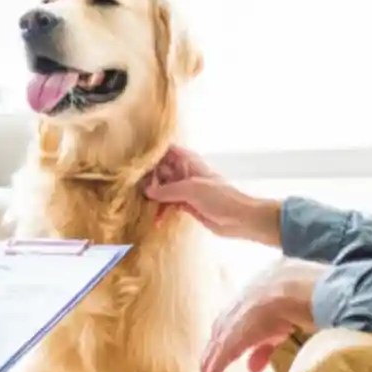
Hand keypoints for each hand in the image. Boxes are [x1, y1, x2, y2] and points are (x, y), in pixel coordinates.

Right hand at [143, 145, 281, 245]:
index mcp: (188, 161)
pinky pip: (169, 204)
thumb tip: (147, 190)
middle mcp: (185, 173)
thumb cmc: (220, 198)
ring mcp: (186, 189)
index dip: (151, 155)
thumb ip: (168, 190)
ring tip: (142, 207)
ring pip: (163, 189)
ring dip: (153, 197)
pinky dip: (162, 211)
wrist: (239, 219)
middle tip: (132, 189)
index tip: (135, 163)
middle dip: (147, 179)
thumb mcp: (191, 190)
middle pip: (160, 171)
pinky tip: (156, 220)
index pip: (165, 151)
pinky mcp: (187, 205)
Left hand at [200, 259, 325, 371]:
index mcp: (231, 318)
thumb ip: (261, 350)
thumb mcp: (274, 331)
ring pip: (206, 367)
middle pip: (208, 357)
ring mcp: (221, 335)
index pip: (217, 346)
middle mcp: (221, 326)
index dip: (220, 367)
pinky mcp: (225, 346)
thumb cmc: (288, 303)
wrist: (291, 290)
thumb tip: (252, 369)